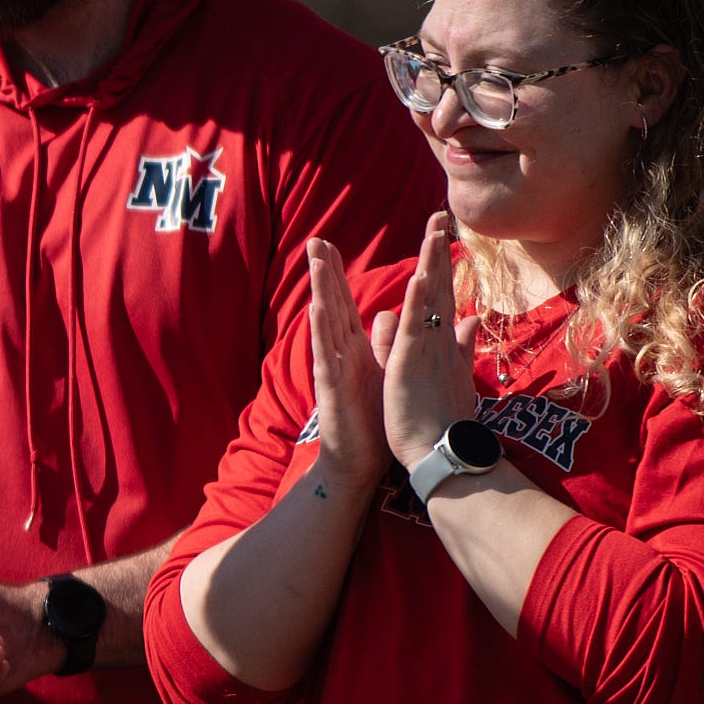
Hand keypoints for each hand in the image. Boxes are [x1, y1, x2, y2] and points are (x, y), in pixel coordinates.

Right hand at [304, 238, 393, 484]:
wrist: (359, 462)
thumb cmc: (371, 421)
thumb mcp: (382, 372)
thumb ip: (383, 343)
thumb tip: (388, 314)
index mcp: (354, 349)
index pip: (344, 304)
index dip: (337, 275)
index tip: (331, 245)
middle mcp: (339, 353)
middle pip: (330, 305)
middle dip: (324, 273)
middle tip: (315, 240)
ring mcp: (332, 368)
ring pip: (324, 323)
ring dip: (319, 292)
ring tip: (314, 263)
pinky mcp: (331, 388)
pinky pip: (324, 355)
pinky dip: (321, 331)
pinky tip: (317, 309)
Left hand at [378, 214, 479, 468]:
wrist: (442, 454)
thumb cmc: (442, 419)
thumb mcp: (453, 374)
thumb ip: (462, 344)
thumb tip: (473, 318)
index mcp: (442, 342)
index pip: (442, 295)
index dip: (442, 264)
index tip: (441, 234)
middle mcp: (439, 340)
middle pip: (439, 286)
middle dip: (438, 250)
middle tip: (439, 215)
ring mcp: (428, 349)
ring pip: (428, 299)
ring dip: (430, 263)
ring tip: (432, 230)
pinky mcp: (412, 362)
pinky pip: (415, 325)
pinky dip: (417, 301)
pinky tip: (418, 275)